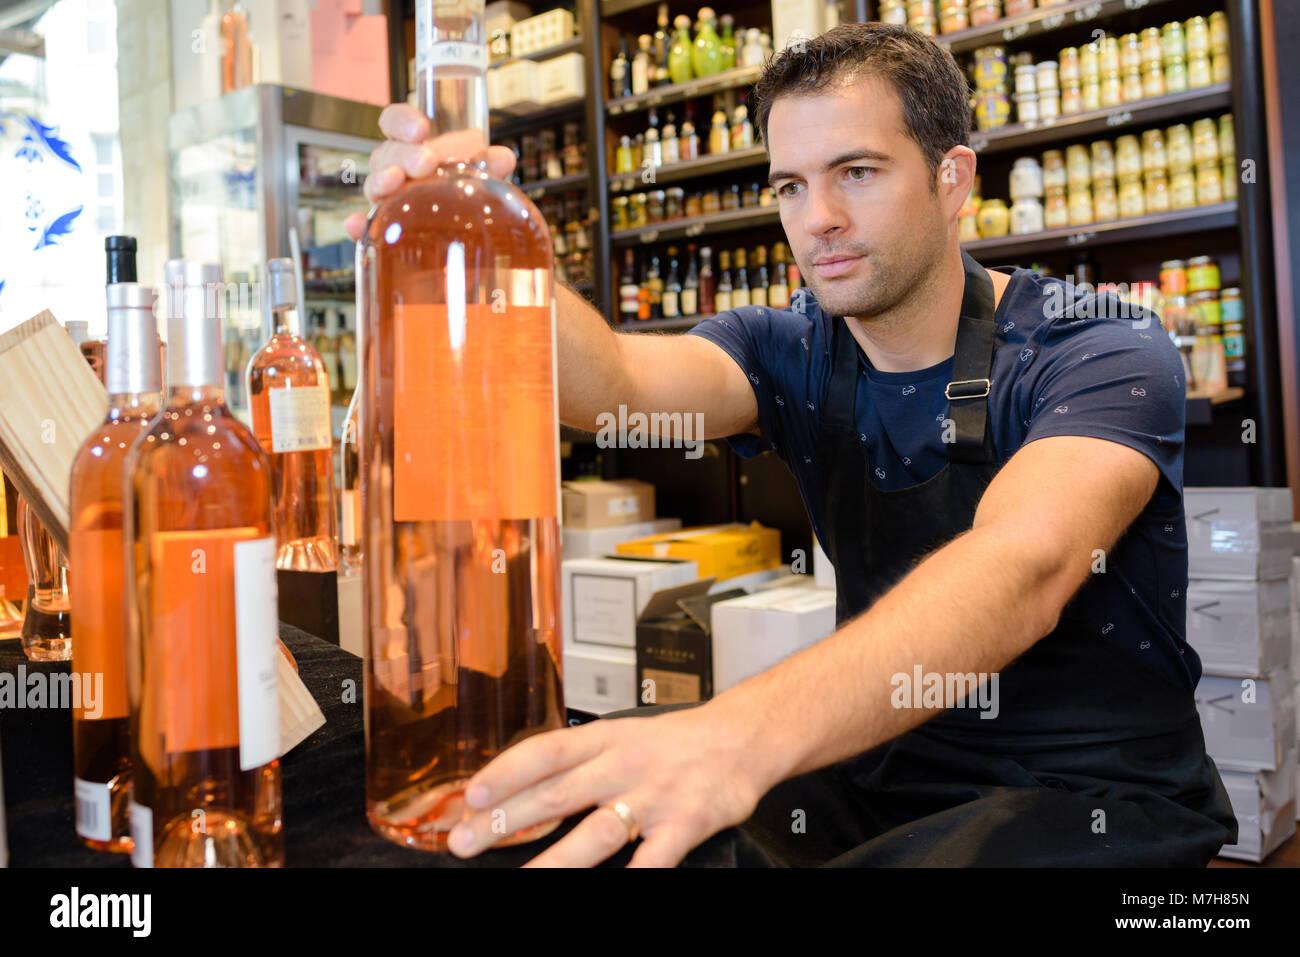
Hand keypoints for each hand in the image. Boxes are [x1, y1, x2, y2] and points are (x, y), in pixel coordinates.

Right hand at [344, 103, 517, 241]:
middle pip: (386, 154)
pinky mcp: (383, 236)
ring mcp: (387, 203)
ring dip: (381, 181)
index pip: (394, 124)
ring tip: (395, 182)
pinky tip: (356, 225)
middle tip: (425, 162)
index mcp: (413, 150)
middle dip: (403, 154)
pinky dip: (359, 227)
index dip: (402, 120)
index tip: (421, 128)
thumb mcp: (479, 180)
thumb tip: (503, 157)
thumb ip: (487, 168)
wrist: (463, 245)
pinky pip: (364, 230)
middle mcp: (395, 172)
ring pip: (374, 186)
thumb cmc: (462, 200)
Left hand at [446, 703, 769, 866]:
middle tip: (465, 843)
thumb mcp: (624, 736)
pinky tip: (607, 891)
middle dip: (505, 822)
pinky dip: (630, 878)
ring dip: (553, 862)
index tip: (470, 796)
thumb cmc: (677, 743)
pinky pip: (651, 862)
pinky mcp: (685, 825)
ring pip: (594, 833)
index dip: (506, 773)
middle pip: (557, 795)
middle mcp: (625, 764)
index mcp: (606, 739)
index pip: (546, 752)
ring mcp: (655, 797)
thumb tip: (522, 789)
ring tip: (521, 882)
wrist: (744, 739)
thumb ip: (581, 762)